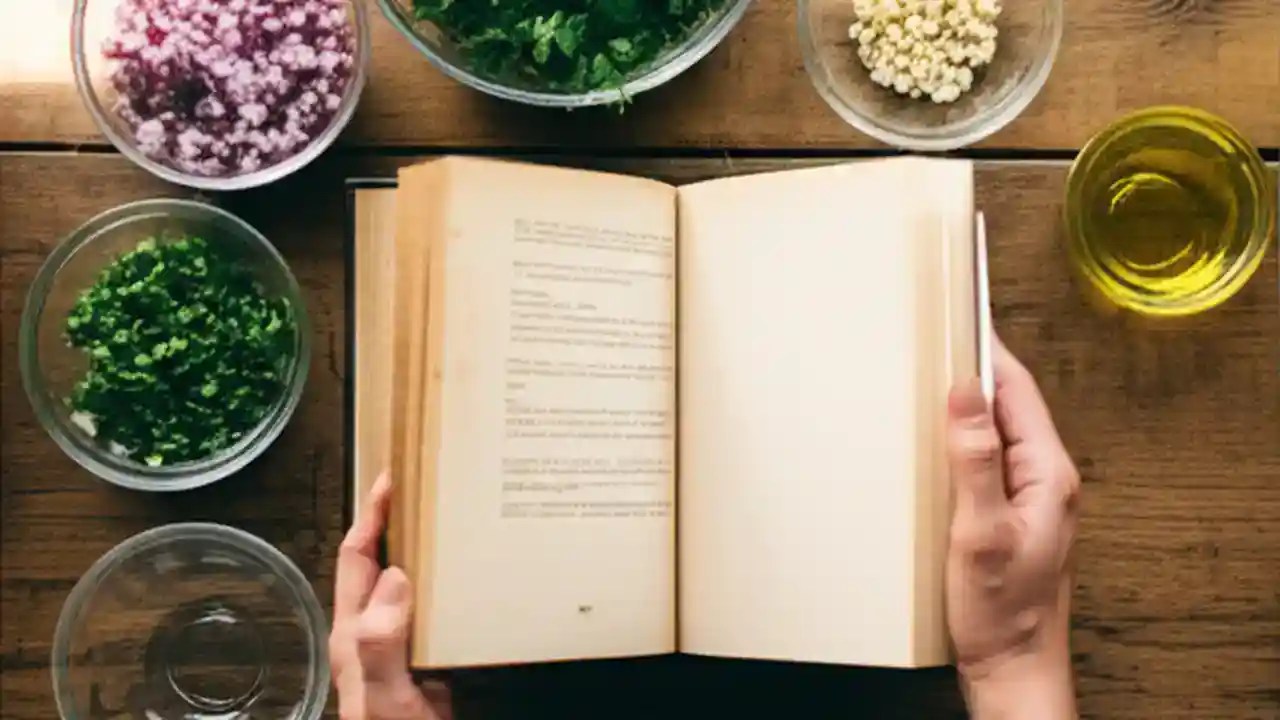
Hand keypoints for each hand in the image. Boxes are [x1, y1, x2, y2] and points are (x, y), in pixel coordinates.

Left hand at [331, 474, 450, 719]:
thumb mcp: (387, 698)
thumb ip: (382, 644)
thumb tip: (394, 574)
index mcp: (356, 635)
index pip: (358, 559)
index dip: (371, 515)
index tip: (393, 477)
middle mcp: (378, 635)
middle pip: (384, 564)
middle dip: (405, 523)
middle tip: (438, 488)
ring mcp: (406, 649)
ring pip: (416, 585)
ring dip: (435, 552)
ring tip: (467, 521)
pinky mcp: (433, 664)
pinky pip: (443, 612)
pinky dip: (460, 587)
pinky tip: (487, 578)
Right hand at [946, 341, 1079, 718]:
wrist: (1012, 667)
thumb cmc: (1001, 611)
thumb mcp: (981, 532)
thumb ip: (976, 459)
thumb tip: (967, 391)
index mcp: (1048, 473)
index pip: (1018, 390)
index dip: (988, 350)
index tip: (958, 315)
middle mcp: (1045, 478)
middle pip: (1008, 405)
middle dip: (971, 369)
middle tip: (931, 339)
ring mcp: (1028, 497)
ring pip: (995, 432)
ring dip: (964, 406)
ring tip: (924, 380)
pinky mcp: (1007, 514)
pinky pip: (985, 460)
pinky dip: (959, 441)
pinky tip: (931, 443)